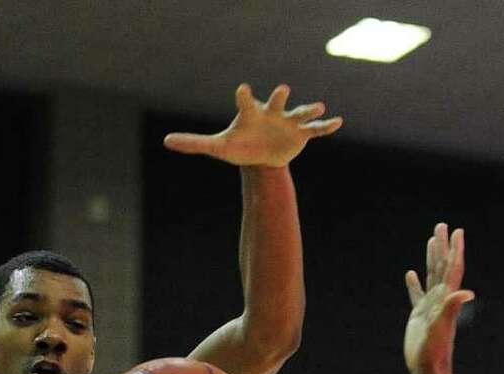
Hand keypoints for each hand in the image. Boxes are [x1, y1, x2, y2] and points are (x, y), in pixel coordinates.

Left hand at [165, 83, 340, 166]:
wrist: (260, 154)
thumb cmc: (239, 145)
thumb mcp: (217, 147)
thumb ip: (193, 142)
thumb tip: (165, 141)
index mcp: (252, 113)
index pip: (246, 102)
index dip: (244, 96)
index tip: (242, 91)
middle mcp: (272, 112)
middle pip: (276, 101)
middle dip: (279, 96)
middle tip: (282, 89)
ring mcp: (288, 122)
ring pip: (299, 114)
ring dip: (308, 110)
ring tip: (319, 106)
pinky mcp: (300, 134)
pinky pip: (315, 129)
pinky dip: (326, 126)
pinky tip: (338, 121)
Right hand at [404, 223, 473, 373]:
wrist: (428, 370)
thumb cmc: (435, 351)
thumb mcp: (442, 327)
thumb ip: (452, 307)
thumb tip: (467, 292)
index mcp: (446, 299)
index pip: (452, 269)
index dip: (455, 250)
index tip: (457, 232)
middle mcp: (440, 300)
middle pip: (442, 267)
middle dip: (443, 246)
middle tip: (442, 226)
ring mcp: (430, 307)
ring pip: (431, 277)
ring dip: (432, 258)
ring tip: (431, 240)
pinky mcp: (419, 317)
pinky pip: (417, 295)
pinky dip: (414, 283)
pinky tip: (411, 274)